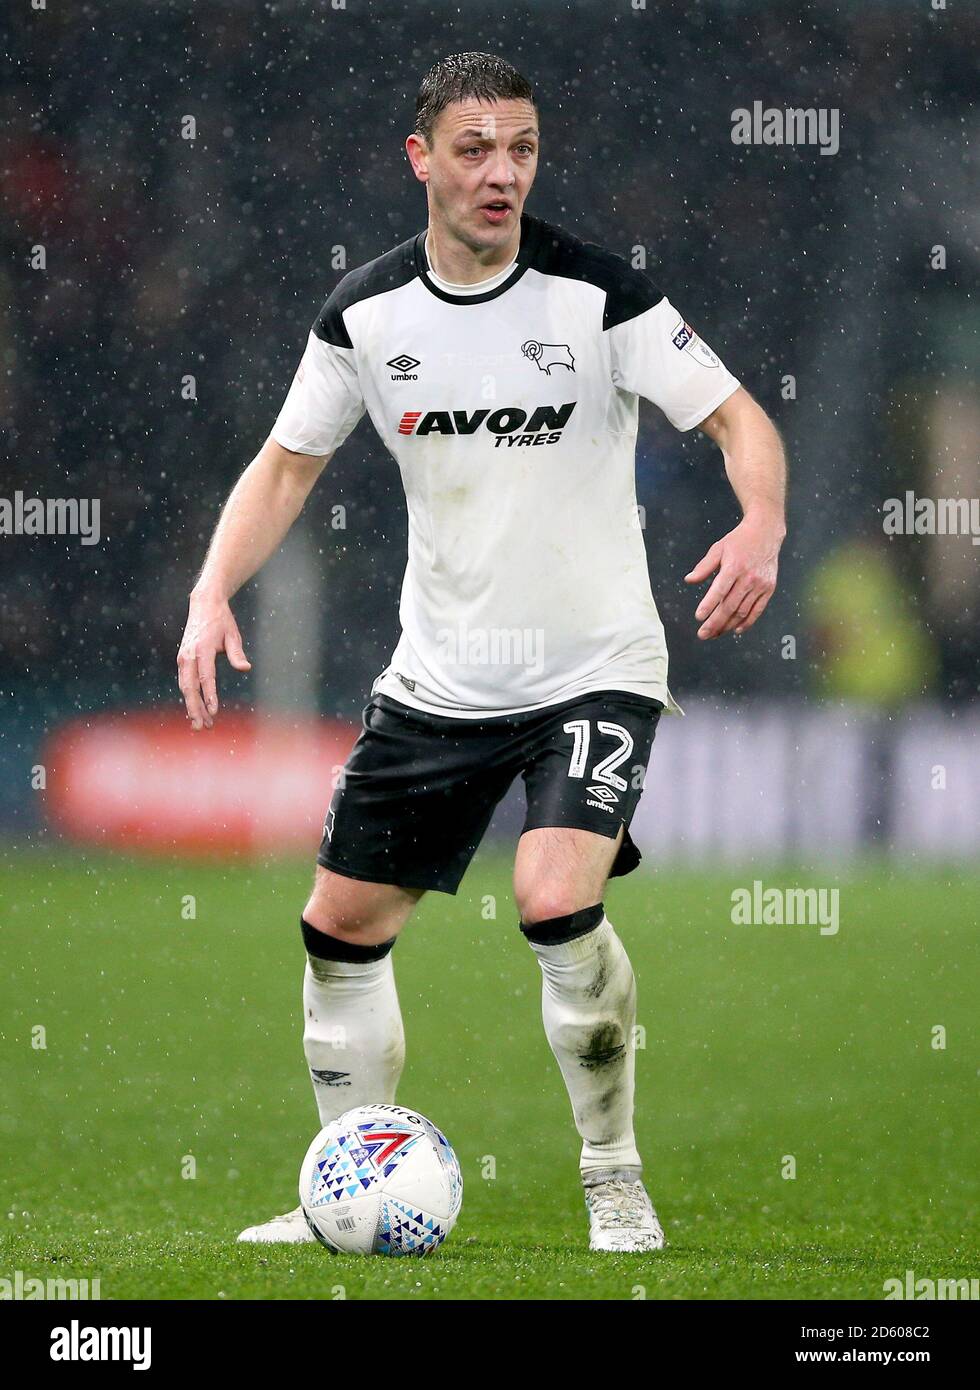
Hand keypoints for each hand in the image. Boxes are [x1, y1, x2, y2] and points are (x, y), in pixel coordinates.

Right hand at [177, 592, 251, 729]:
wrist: (203, 606)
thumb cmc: (222, 622)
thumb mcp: (233, 635)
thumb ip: (237, 653)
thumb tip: (245, 668)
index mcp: (202, 649)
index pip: (206, 676)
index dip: (209, 695)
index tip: (213, 711)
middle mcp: (188, 655)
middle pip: (190, 686)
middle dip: (196, 708)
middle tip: (204, 727)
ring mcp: (183, 658)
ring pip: (185, 687)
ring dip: (192, 707)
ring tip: (202, 725)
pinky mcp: (182, 660)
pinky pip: (184, 682)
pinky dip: (189, 698)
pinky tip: (196, 711)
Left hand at [684, 514, 782, 639]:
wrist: (766, 533)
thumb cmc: (738, 541)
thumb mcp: (718, 549)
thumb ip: (703, 566)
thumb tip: (688, 580)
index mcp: (734, 567)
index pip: (719, 591)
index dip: (709, 605)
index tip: (699, 617)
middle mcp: (748, 577)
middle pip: (730, 606)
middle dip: (715, 622)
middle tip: (702, 634)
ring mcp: (760, 584)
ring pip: (743, 611)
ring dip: (728, 625)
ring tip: (715, 634)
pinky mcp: (769, 589)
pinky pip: (758, 610)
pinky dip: (747, 622)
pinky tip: (736, 630)